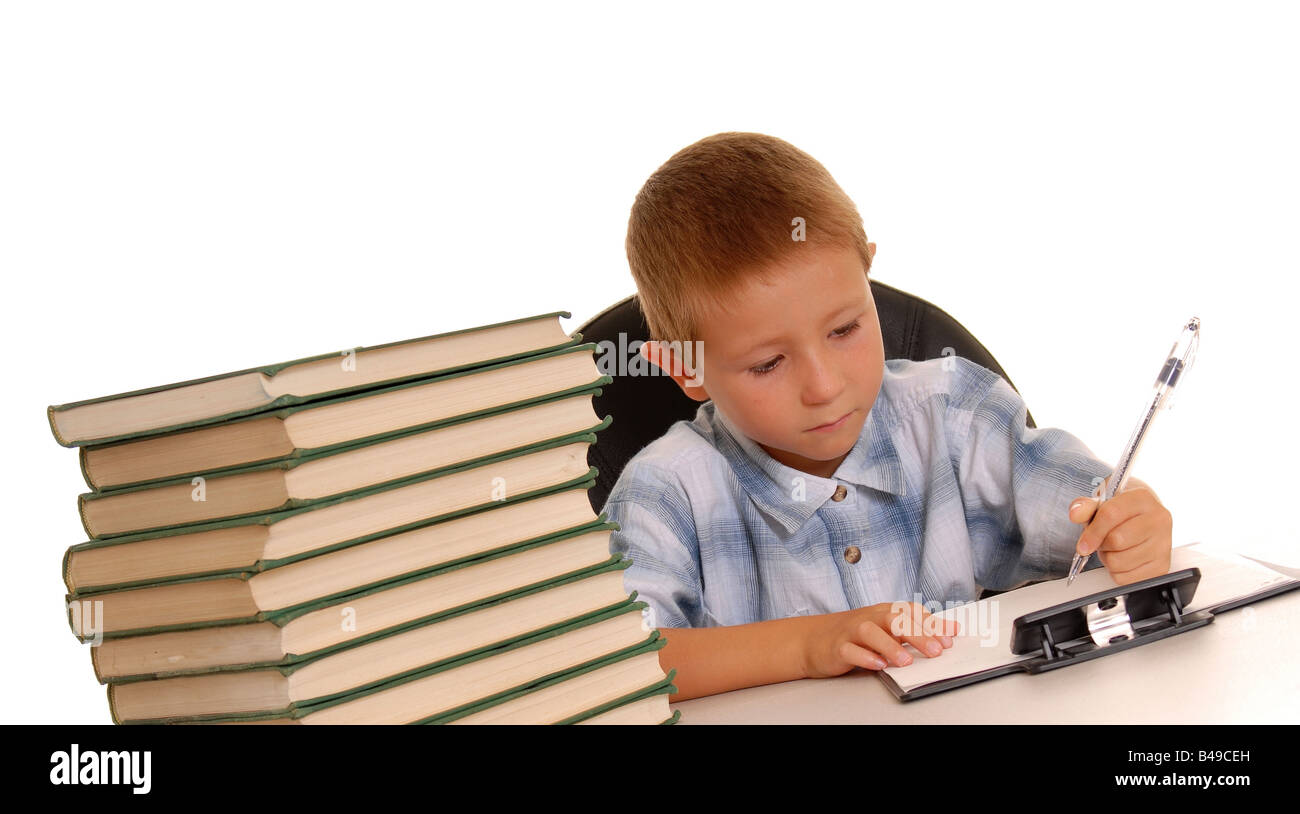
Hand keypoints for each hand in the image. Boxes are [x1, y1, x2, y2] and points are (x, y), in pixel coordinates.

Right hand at [802, 602, 960, 678]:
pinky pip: (850, 650)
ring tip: (906, 661)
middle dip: (917, 634)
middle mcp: (869, 618)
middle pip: (894, 619)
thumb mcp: (887, 629)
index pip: (910, 612)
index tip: (949, 639)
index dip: (930, 624)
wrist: (815, 639)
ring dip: (890, 646)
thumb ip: (917, 629)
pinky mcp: (837, 647)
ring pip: (870, 632)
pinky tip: (878, 665)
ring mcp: (851, 632)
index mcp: (884, 612)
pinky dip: (865, 658)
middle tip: (935, 651)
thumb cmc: (856, 634)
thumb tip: (950, 630)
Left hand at [1067, 476, 1172, 584]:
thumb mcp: (1102, 502)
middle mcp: (1158, 520)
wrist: (1144, 518)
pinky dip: (1117, 573)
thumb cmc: (1121, 511)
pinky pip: (1127, 578)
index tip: (1082, 545)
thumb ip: (1086, 507)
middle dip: (1101, 544)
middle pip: (1117, 540)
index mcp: (1143, 499)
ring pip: (1120, 562)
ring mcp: (1163, 544)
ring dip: (1108, 559)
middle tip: (1103, 540)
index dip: (1092, 532)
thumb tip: (1075, 513)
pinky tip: (1123, 559)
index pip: (1111, 515)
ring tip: (1114, 548)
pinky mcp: (1162, 566)